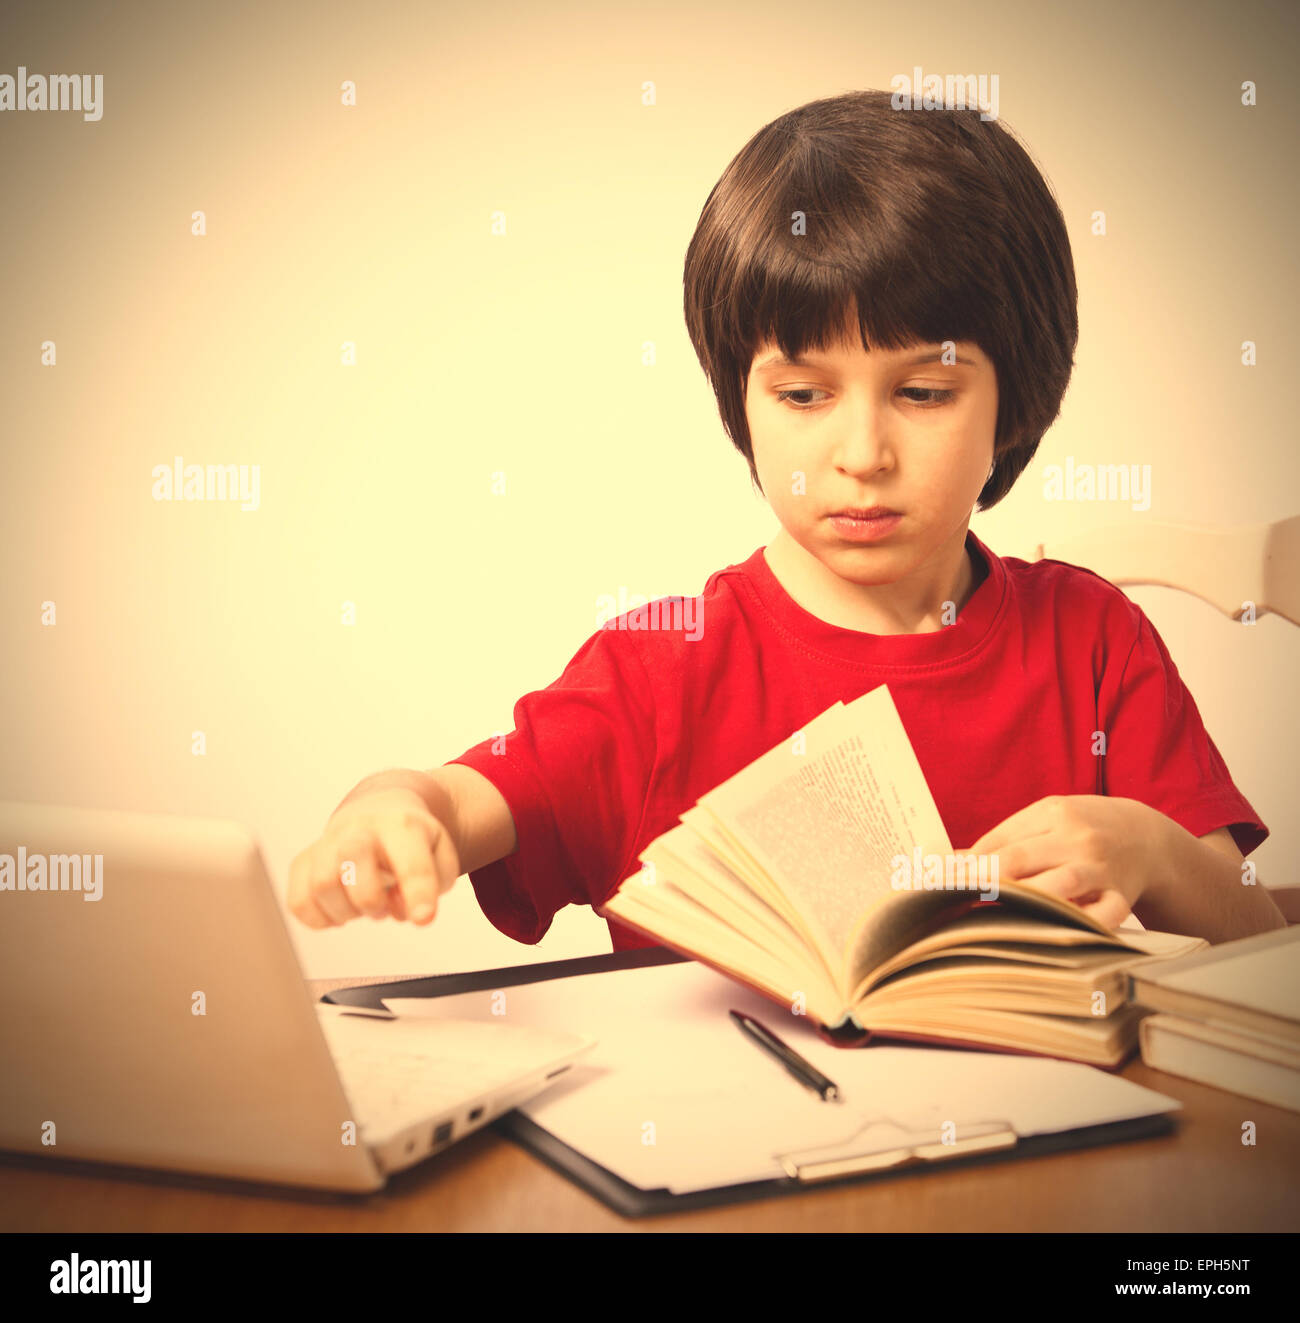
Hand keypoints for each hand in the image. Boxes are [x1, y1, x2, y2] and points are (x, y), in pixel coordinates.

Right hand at [288, 787, 461, 929]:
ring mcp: (327, 843)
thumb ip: (435, 883)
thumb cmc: (412, 842)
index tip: (423, 918)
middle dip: (369, 898)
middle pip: (351, 857)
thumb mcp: (440, 854)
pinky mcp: (304, 861)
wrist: (380, 810)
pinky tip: (342, 909)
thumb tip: (406, 909)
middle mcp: (360, 829)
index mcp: (401, 824)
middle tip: (382, 909)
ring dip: (347, 911)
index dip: (417, 893)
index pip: (409, 861)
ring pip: (322, 884)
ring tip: (363, 907)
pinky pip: (298, 901)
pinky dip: (320, 918)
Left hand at [966, 795, 1174, 929]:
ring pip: (1056, 887)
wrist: (1146, 837)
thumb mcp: (1046, 818)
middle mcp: (1077, 839)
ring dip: (1020, 902)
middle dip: (981, 881)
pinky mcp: (1121, 899)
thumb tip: (951, 861)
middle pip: (1019, 860)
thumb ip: (1001, 839)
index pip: (999, 842)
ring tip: (988, 918)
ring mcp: (1100, 870)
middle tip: (950, 900)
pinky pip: (1100, 918)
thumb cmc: (1081, 829)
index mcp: (1053, 814)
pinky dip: (1077, 926)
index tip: (936, 883)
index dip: (965, 865)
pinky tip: (1049, 936)